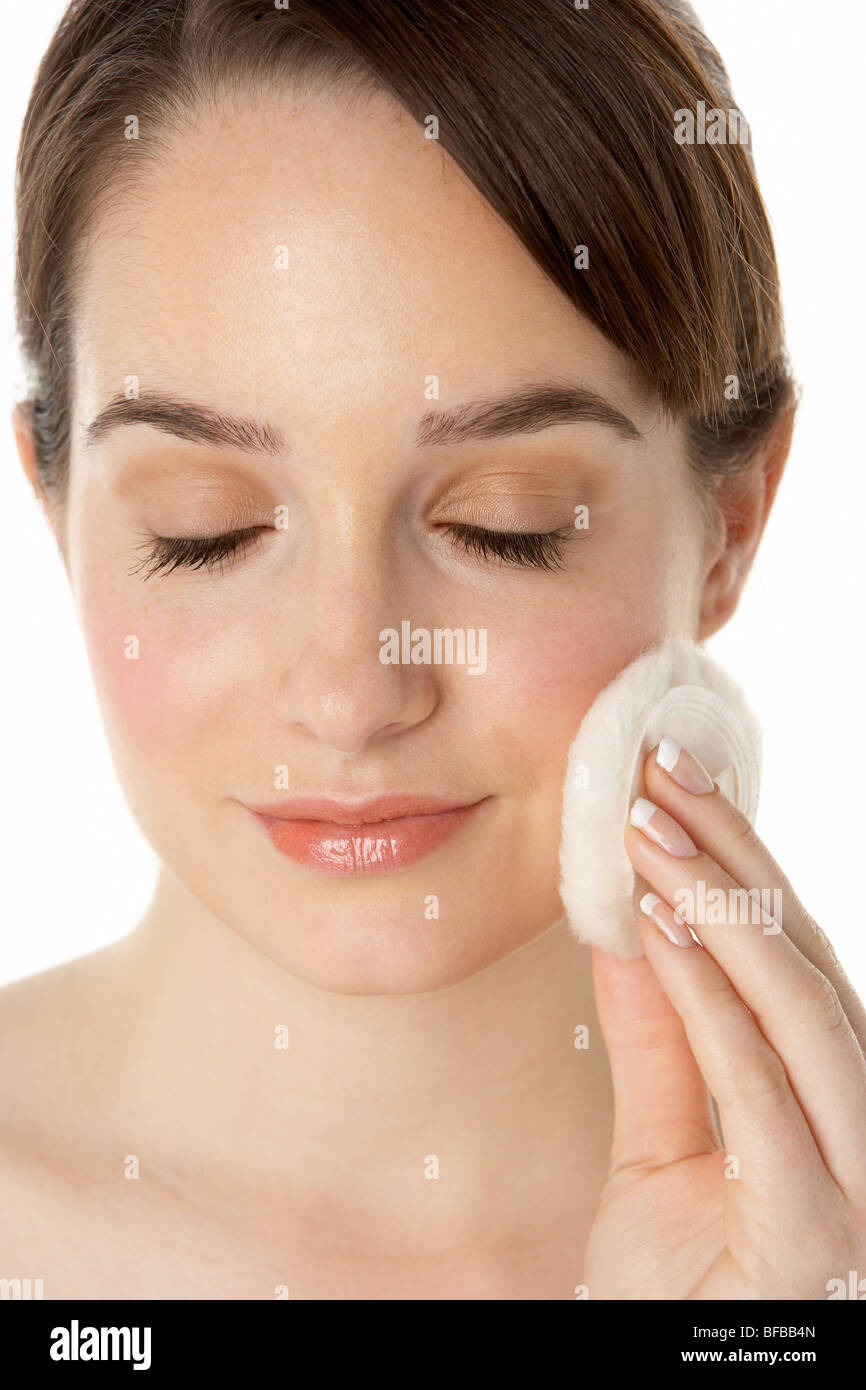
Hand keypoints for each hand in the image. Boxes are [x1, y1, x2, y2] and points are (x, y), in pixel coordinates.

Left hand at [585, 738, 865, 1299]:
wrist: (663, 1382)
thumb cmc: (673, 1287)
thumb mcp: (655, 1145)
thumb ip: (656, 1038)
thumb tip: (628, 924)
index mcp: (825, 1098)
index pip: (793, 958)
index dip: (739, 863)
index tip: (673, 780)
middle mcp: (857, 1127)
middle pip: (806, 963)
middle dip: (733, 856)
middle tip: (659, 769)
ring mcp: (848, 1183)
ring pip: (801, 1011)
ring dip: (720, 908)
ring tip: (646, 832)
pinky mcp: (810, 1233)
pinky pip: (759, 1093)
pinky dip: (710, 1003)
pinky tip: (656, 931)